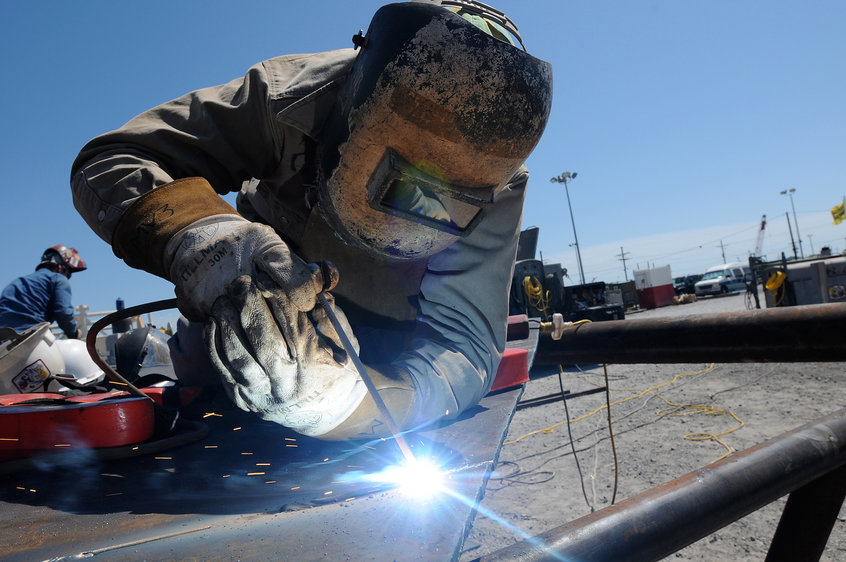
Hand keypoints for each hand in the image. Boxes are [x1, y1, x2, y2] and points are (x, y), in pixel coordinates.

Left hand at [166, 215, 365, 435]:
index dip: (277, 299)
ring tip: (222, 300)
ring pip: (239, 357)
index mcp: (313, 364)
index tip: (265, 278)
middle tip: (240, 282)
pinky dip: (213, 345)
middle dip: (249, 307)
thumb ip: (331, 318)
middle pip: (264, 341)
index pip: (293, 326)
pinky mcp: (243, 398)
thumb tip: (315, 291)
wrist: (321, 413)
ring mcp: (262, 393)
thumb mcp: (345, 344)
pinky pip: (222, 370)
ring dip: (226, 325)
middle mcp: (286, 381)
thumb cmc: (334, 370)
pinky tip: (212, 323)